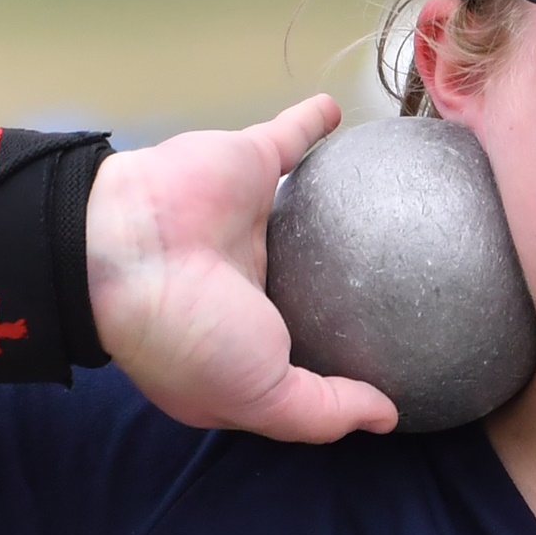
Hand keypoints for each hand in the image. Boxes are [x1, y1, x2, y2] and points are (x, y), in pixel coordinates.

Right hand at [85, 94, 397, 441]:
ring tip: (394, 209)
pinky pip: (289, 138)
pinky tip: (340, 116)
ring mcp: (245, 223)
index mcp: (236, 344)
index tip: (389, 370)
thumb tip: (387, 417)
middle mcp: (243, 284)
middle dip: (346, 291)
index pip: (295, 360)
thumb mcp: (261, 397)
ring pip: (306, 214)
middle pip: (307, 288)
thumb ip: (324, 410)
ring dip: (341, 209)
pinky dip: (311, 123)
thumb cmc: (189, 334)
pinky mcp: (246, 167)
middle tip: (407, 290)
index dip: (334, 369)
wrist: (129, 246)